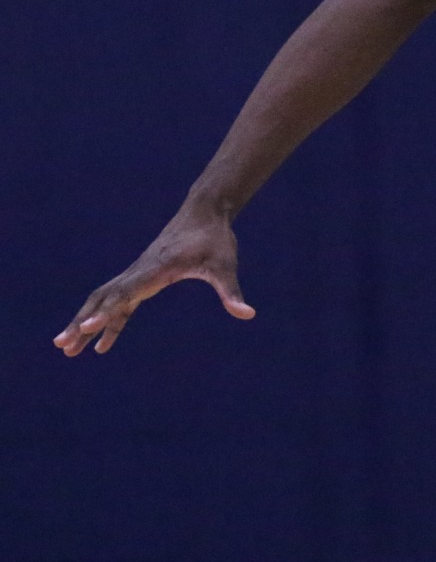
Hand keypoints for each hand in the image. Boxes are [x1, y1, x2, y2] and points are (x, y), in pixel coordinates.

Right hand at [54, 204, 255, 356]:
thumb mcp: (225, 265)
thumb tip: (247, 314)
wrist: (205, 212)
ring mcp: (138, 273)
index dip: (104, 313)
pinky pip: (120, 302)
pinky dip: (109, 321)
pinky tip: (103, 343)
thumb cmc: (214, 238)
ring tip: (67, 349)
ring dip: (86, 322)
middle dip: (82, 323)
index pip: (124, 294)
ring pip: (105, 300)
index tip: (85, 329)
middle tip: (62, 345)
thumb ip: (231, 291)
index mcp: (155, 270)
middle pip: (103, 299)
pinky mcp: (143, 277)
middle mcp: (140, 271)